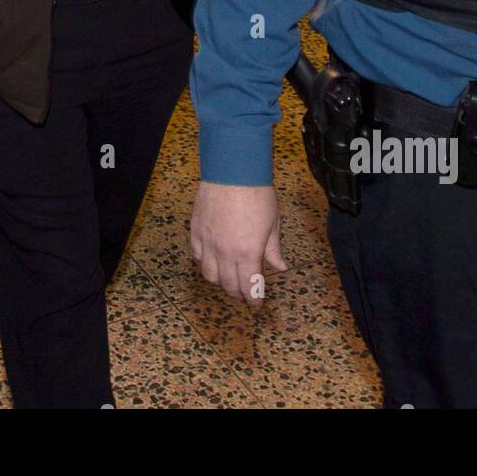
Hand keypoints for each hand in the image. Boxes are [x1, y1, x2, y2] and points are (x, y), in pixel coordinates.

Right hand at [189, 181, 286, 306]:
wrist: (233, 171)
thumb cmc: (257, 195)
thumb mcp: (272, 223)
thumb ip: (273, 249)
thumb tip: (280, 267)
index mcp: (248, 253)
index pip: (249, 287)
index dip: (253, 300)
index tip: (256, 304)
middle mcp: (225, 253)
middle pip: (228, 285)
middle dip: (237, 293)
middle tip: (244, 293)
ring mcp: (207, 242)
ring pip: (208, 274)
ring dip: (219, 280)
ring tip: (226, 278)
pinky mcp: (196, 230)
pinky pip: (196, 255)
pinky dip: (204, 261)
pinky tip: (211, 258)